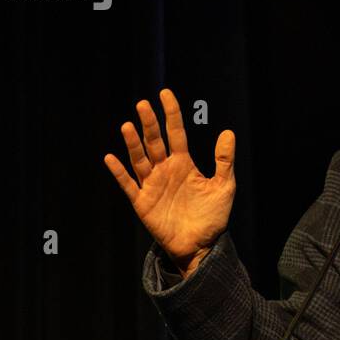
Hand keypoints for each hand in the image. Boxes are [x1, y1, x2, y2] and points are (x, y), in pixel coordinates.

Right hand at [103, 89, 235, 271]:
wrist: (202, 246)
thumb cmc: (213, 216)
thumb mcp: (224, 186)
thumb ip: (224, 160)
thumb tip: (228, 132)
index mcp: (184, 164)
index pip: (176, 133)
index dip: (171, 113)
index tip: (165, 93)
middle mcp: (165, 170)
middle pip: (154, 141)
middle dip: (149, 124)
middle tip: (143, 104)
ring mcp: (152, 185)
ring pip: (140, 159)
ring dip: (133, 143)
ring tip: (128, 126)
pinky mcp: (143, 202)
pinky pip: (128, 185)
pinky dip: (119, 172)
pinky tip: (111, 158)